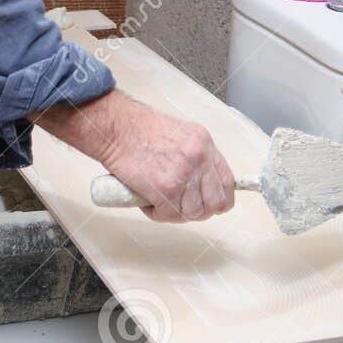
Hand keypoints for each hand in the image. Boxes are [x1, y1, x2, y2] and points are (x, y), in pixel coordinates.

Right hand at [32, 91, 235, 222]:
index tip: (209, 205)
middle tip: (179, 208)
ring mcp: (185, 174)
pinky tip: (146, 203)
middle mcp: (200, 158)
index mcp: (204, 143)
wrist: (115, 127)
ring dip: (175, 213)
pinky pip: (169, 215)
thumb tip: (197, 182)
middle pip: (214, 202)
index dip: (220, 199)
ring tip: (158, 203)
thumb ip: (192, 155)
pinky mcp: (166, 189)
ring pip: (192, 212)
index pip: (227, 182)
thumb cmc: (137, 129)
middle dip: (198, 211)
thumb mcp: (178, 134)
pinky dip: (157, 214)